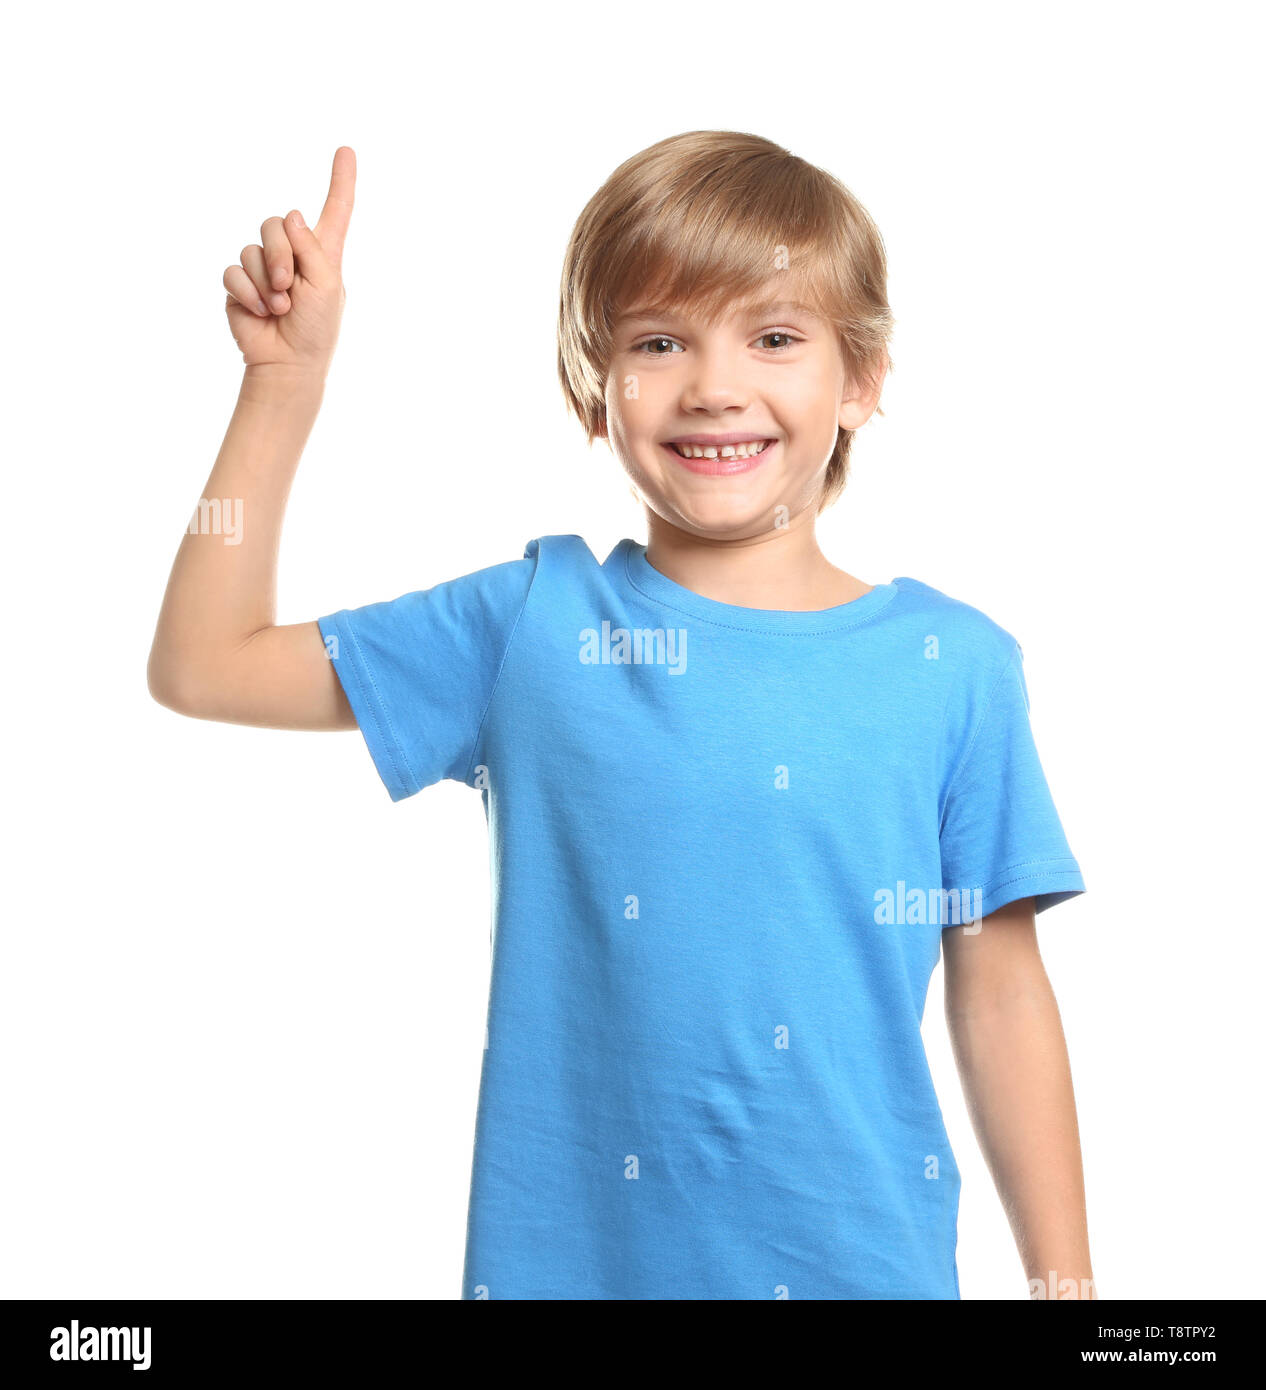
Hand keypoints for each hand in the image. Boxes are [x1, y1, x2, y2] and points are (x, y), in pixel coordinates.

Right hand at [222, 146, 355, 376]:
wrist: (288, 364)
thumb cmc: (315, 330)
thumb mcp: (326, 287)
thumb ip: (312, 249)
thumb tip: (292, 215)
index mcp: (323, 254)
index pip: (335, 211)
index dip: (341, 181)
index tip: (346, 149)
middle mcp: (293, 255)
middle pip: (277, 224)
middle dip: (280, 254)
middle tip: (289, 287)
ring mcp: (264, 268)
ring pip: (253, 248)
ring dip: (266, 279)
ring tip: (279, 307)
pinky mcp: (240, 284)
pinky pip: (234, 271)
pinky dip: (248, 292)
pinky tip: (261, 312)